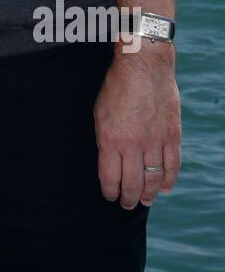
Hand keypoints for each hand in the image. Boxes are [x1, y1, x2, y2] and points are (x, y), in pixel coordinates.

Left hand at [94, 42, 180, 208]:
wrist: (143, 65)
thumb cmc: (117, 86)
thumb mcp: (99, 113)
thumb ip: (104, 139)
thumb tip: (109, 161)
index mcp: (110, 139)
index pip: (109, 177)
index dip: (110, 192)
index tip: (110, 197)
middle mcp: (132, 144)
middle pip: (131, 183)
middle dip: (127, 199)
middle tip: (126, 205)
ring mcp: (155, 141)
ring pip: (153, 179)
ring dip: (148, 194)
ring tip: (144, 201)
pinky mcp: (172, 135)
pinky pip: (172, 166)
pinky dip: (168, 180)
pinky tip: (164, 188)